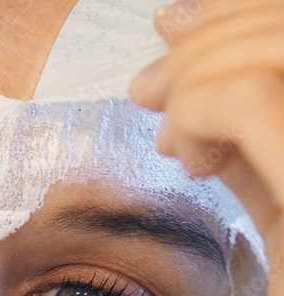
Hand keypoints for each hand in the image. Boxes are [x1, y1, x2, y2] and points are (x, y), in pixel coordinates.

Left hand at [130, 0, 283, 258]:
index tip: (170, 30)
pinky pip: (251, 99)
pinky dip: (199, 110)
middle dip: (209, 39)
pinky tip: (185, 157)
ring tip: (163, 130)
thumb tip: (192, 95)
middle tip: (146, 84)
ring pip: (274, 51)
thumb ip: (254, 149)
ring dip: (196, 75)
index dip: (240, 15)